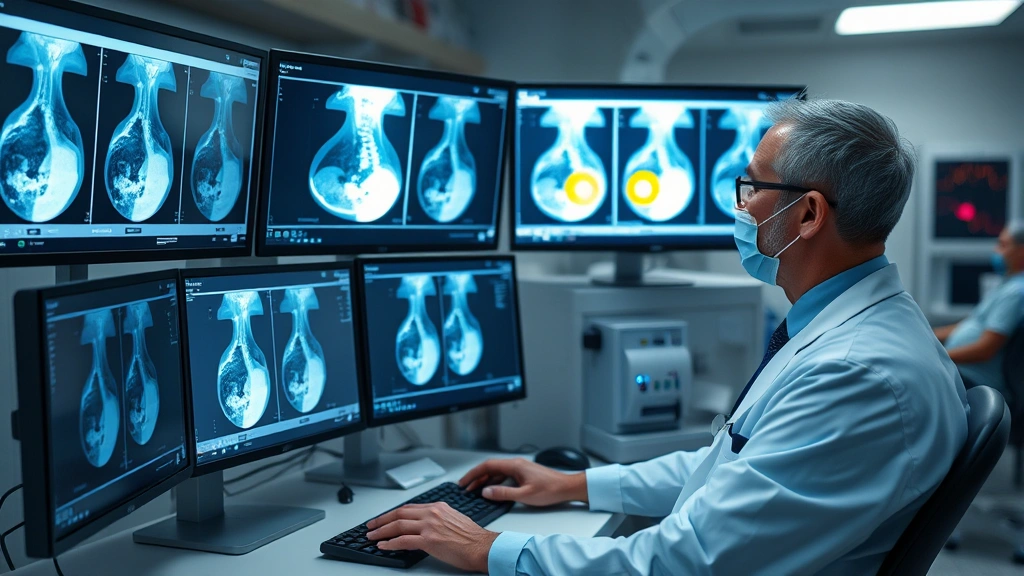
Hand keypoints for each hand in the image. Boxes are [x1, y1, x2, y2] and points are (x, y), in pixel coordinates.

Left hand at [366, 502, 496, 572]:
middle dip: (382, 520)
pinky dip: (390, 543)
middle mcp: (432, 513)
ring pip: (398, 525)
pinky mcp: (429, 541)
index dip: (393, 513)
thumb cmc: (473, 537)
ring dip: (381, 531)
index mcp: (438, 507)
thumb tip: (426, 525)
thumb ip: (438, 519)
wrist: (483, 546)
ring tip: (371, 536)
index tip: (385, 518)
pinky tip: (383, 546)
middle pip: (399, 513)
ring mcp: (430, 526)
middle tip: (371, 525)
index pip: (409, 508)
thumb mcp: (454, 519)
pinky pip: (403, 541)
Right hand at [459, 457, 587, 506]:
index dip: (473, 473)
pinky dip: (494, 481)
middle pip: (490, 467)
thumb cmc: (550, 490)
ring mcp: (520, 468)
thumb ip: (503, 493)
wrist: (567, 487)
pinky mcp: (524, 473)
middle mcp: (516, 464)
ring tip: (474, 489)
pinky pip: (504, 475)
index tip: (464, 482)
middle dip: (476, 477)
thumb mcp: (524, 495)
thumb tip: (485, 492)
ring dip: (485, 479)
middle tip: (465, 487)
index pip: (487, 466)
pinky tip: (491, 489)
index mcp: (514, 465)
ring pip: (497, 471)